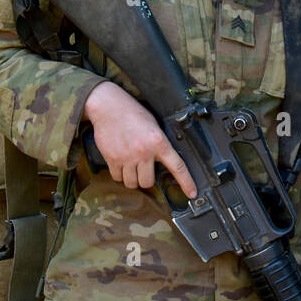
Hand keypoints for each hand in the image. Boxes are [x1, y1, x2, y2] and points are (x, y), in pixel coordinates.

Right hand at [81, 81, 197, 196]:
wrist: (108, 107)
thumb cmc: (133, 114)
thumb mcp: (154, 126)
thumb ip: (160, 144)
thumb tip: (163, 162)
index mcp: (159, 142)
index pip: (177, 167)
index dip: (186, 182)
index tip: (192, 194)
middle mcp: (144, 152)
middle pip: (148, 182)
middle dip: (146, 179)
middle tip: (144, 168)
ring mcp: (127, 157)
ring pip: (132, 183)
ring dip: (133, 179)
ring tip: (132, 166)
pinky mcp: (112, 159)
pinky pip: (118, 178)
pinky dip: (120, 174)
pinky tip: (121, 163)